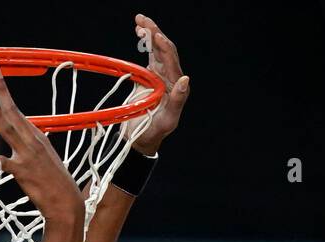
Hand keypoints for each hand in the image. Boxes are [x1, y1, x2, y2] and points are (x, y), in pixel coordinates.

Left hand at [0, 61, 84, 224]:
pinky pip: (4, 163)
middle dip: (2, 92)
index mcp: (36, 135)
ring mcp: (27, 156)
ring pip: (9, 131)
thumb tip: (17, 132)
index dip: (5, 91)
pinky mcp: (22, 173)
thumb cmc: (54, 178)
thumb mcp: (44, 154)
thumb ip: (29, 142)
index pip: (17, 109)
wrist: (65, 201)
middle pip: (13, 113)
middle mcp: (32, 141)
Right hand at [130, 14, 190, 156]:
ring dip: (149, 34)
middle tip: (142, 20)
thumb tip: (186, 79)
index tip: (154, 35)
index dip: (163, 46)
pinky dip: (144, 43)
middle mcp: (169, 77)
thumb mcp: (168, 120)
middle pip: (164, 49)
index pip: (171, 60)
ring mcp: (158, 75)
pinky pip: (148, 55)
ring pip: (156, 49)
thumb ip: (177, 101)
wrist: (140, 138)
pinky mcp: (147, 76)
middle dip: (154, 32)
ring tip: (139, 21)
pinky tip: (139, 33)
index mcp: (176, 85)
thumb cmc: (155, 132)